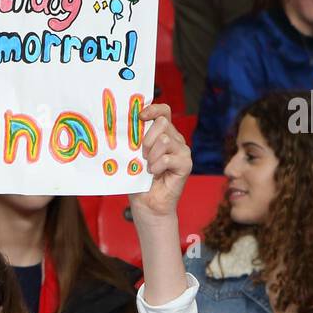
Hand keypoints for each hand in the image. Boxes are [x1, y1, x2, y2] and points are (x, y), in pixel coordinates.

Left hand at [129, 102, 190, 218]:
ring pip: (164, 140)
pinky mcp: (186, 164)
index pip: (163, 111)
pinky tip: (154, 174)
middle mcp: (175, 139)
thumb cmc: (138, 179)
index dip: (153, 109)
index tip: (140, 116)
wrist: (147, 203)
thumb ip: (135, 138)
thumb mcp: (133, 154)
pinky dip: (156, 167)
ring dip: (151, 156)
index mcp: (162, 133)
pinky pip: (167, 158)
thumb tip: (125, 123)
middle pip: (162, 123)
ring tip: (149, 167)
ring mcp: (182, 151)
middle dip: (147, 139)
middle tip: (143, 155)